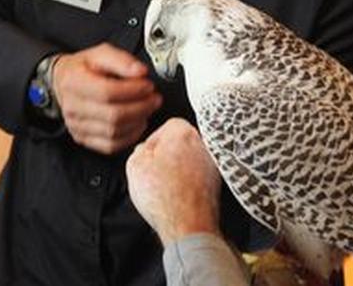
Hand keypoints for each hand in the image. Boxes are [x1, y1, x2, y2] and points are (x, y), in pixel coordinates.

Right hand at [52, 43, 161, 154]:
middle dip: (141, 107)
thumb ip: (122, 60)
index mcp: (74, 82)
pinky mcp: (83, 139)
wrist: (64, 81)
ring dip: (138, 121)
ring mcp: (76, 126)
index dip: (133, 91)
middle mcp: (72, 106)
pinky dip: (130, 136)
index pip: (107, 92)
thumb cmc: (83, 68)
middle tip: (154, 98)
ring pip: (114, 133)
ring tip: (147, 108)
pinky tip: (137, 123)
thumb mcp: (100, 53)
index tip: (148, 86)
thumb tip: (141, 72)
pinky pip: (111, 146)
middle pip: (113, 115)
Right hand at [126, 118, 221, 245]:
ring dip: (179, 169)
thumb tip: (144, 150)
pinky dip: (188, 184)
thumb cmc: (165, 197)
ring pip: (190, 160)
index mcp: (183, 133)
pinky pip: (198, 177)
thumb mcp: (135, 165)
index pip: (167, 125)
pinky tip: (177, 196)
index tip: (147, 155)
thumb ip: (140, 149)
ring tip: (165, 187)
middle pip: (181, 143)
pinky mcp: (217, 184)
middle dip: (167, 155)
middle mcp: (203, 145)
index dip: (153, 141)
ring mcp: (213, 165)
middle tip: (154, 171)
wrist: (187, 226)